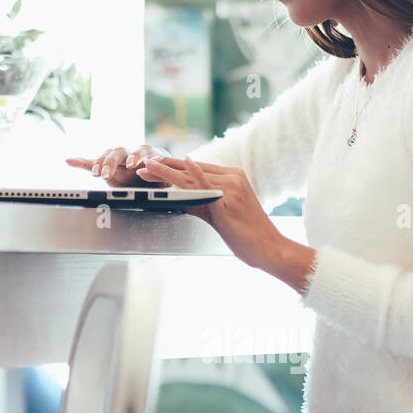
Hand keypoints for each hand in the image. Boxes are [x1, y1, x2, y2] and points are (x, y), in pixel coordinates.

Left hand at [65, 142, 166, 187]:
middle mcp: (127, 152)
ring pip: (138, 150)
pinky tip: (150, 165)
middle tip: (106, 174)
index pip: (104, 157)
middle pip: (117, 152)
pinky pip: (155, 157)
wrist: (150, 176)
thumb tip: (66, 159)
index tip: (95, 174)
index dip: (99, 163)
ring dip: (135, 156)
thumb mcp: (107, 172)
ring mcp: (142, 153)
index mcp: (114, 157)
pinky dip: (152, 160)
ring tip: (132, 164)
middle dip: (112, 162)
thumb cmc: (127, 173)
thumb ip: (89, 164)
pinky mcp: (157, 156)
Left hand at [132, 153, 285, 270]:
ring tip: (148, 169)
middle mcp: (232, 178)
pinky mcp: (228, 201)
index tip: (156, 165)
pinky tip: (186, 164)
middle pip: (192, 169)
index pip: (197, 168)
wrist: (268, 248)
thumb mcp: (220, 215)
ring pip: (193, 177)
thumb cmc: (247, 235)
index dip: (175, 166)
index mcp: (233, 177)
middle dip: (166, 168)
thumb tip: (180, 200)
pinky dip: (196, 174)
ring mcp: (231, 188)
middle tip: (144, 167)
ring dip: (168, 172)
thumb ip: (202, 203)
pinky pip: (208, 186)